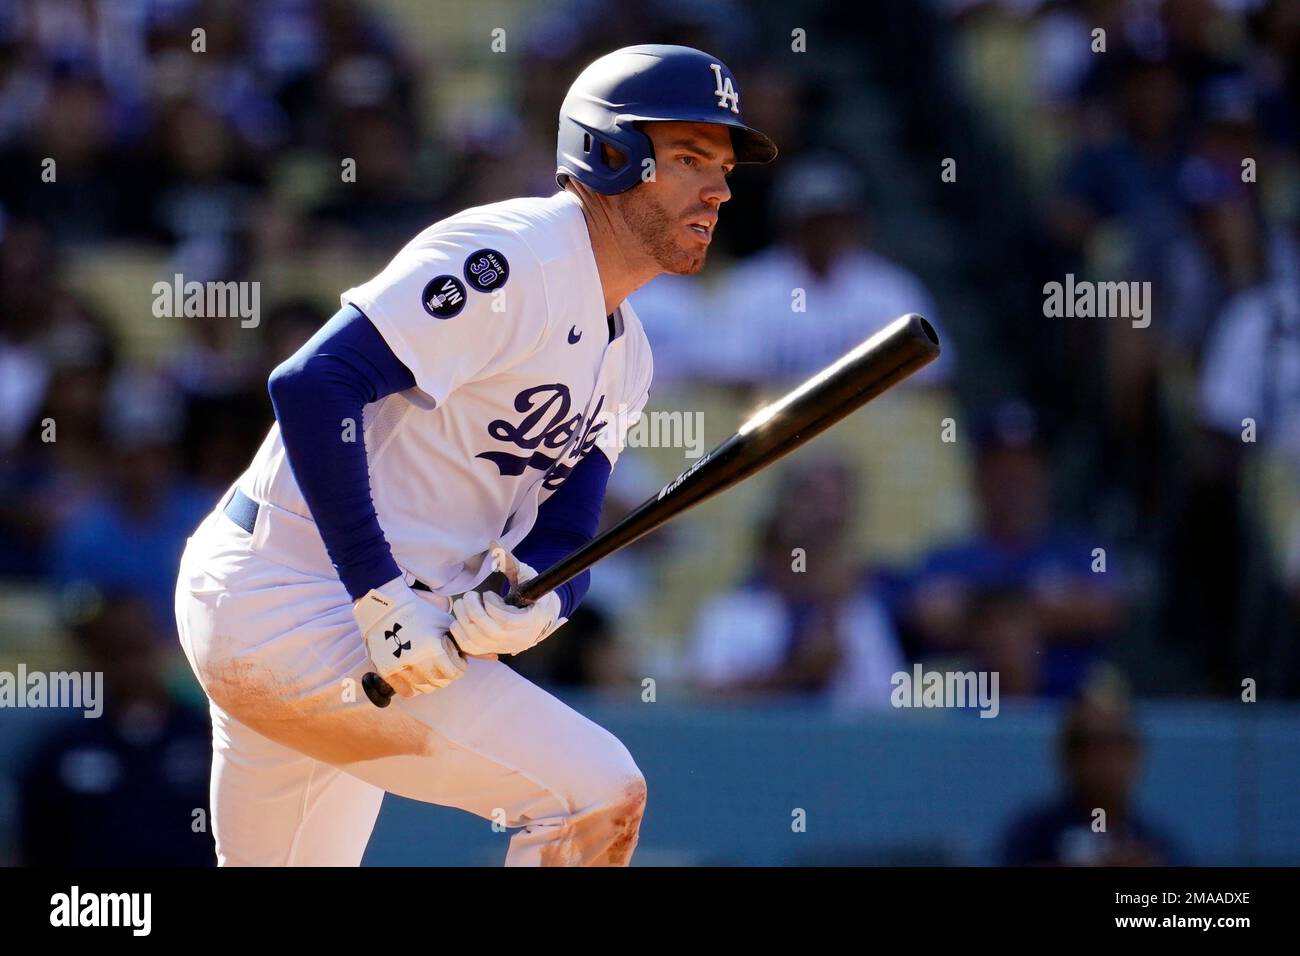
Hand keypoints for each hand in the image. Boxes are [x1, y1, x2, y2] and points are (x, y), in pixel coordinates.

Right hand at [354, 576, 466, 697]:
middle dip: (447, 674)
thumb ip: (459, 640)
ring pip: (425, 688)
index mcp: (432, 648)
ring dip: (432, 681)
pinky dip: (415, 687)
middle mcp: (416, 662)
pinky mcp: (387, 672)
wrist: (386, 607)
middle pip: (440, 682)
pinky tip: (417, 676)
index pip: (454, 673)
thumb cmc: (419, 612)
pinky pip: (406, 691)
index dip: (460, 666)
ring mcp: (400, 668)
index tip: (457, 659)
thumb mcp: (444, 622)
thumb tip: (476, 655)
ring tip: (431, 668)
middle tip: (446, 664)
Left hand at [450, 556, 563, 656]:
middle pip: (489, 632)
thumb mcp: (525, 577)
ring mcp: (502, 647)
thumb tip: (493, 542)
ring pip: (477, 641)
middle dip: (473, 611)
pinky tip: (461, 618)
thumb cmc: (532, 595)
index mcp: (530, 622)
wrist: (538, 619)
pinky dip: (459, 633)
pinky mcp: (490, 650)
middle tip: (470, 596)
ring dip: (464, 620)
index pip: (506, 621)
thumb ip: (509, 562)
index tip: (489, 594)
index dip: (493, 606)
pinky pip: (469, 648)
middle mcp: (516, 639)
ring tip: (464, 604)